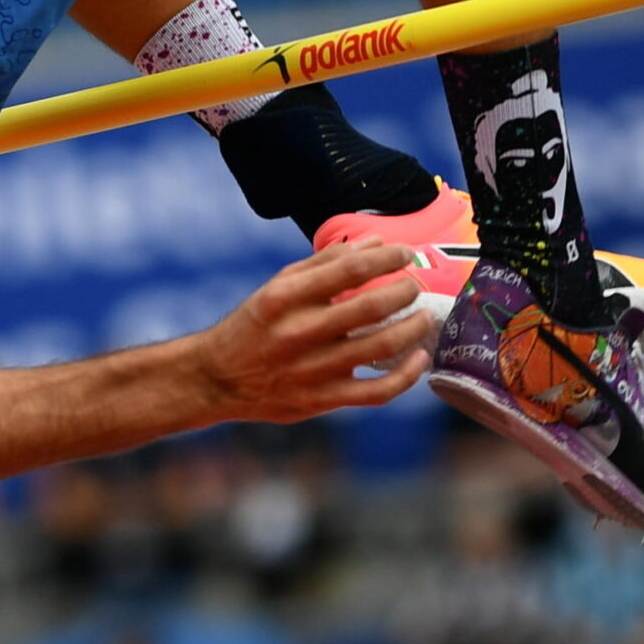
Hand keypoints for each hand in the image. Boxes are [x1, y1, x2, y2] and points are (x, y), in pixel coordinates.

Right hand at [191, 243, 432, 421]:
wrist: (218, 378)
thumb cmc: (254, 325)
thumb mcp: (278, 286)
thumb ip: (323, 264)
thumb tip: (372, 243)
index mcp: (284, 298)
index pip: (349, 269)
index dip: (387, 258)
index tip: (405, 254)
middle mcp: (297, 332)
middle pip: (371, 306)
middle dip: (405, 290)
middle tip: (415, 285)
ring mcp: (311, 369)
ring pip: (381, 347)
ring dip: (413, 328)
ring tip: (424, 316)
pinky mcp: (322, 399)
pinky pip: (376, 391)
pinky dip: (406, 375)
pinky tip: (419, 359)